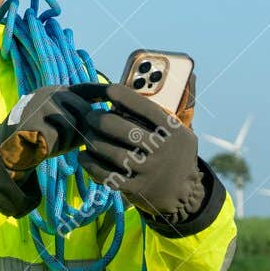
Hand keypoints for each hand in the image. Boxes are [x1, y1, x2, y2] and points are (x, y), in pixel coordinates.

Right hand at [0, 84, 99, 172]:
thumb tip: (109, 120)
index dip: (102, 91)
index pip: (86, 88)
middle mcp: (50, 93)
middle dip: (84, 127)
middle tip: (72, 140)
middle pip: (83, 107)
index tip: (117, 93)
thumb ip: (84, 120)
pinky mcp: (36, 118)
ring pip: (73, 122)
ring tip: (58, 143)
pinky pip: (59, 133)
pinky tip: (48, 145)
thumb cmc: (44, 137)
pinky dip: (59, 143)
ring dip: (70, 138)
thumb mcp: (66, 126)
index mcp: (59, 92)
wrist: (11, 147)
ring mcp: (42, 104)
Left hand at [70, 81, 207, 223]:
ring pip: (115, 154)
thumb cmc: (174, 152)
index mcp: (174, 132)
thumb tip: (177, 76)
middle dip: (103, 121)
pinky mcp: (137, 189)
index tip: (108, 90)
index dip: (126, 97)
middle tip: (90, 116)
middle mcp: (163, 151)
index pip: (148, 109)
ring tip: (86, 136)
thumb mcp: (182, 131)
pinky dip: (92, 165)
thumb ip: (173, 107)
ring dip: (95, 143)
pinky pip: (109, 176)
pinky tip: (84, 156)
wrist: (184, 194)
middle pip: (127, 132)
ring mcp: (150, 171)